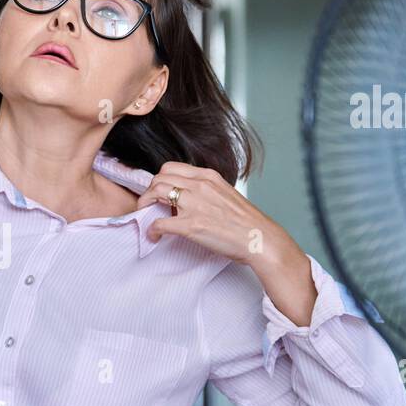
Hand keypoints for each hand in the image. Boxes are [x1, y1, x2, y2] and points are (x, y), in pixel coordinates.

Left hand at [136, 161, 317, 324]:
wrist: (260, 238)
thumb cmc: (245, 222)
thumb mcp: (225, 194)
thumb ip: (206, 191)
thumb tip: (187, 197)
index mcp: (208, 176)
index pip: (171, 168)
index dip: (159, 180)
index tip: (158, 193)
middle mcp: (200, 185)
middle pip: (159, 177)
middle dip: (149, 191)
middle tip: (149, 205)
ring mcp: (195, 204)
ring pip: (155, 192)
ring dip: (145, 204)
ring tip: (148, 216)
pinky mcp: (192, 225)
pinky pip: (159, 223)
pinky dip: (152, 229)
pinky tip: (155, 236)